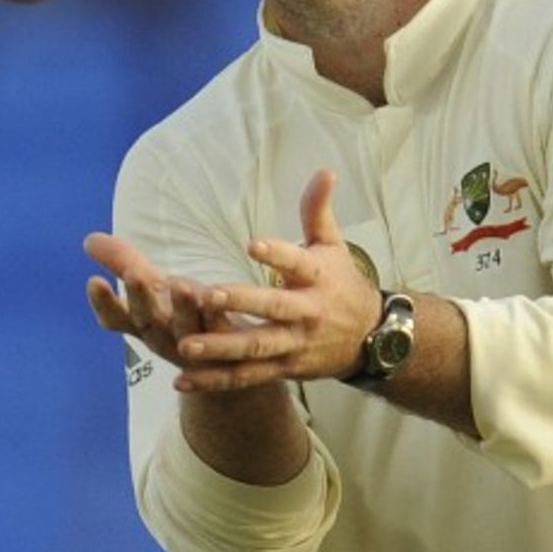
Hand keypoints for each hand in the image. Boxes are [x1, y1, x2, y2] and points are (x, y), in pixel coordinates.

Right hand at [83, 233, 232, 372]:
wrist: (230, 355)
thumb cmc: (185, 313)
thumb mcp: (153, 286)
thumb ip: (124, 263)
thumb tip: (89, 240)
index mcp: (143, 322)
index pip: (115, 318)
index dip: (104, 303)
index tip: (93, 281)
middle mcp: (165, 337)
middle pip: (148, 321)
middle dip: (140, 298)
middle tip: (134, 274)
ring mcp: (195, 345)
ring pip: (186, 329)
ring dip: (182, 309)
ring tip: (181, 286)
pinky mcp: (226, 344)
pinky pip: (221, 330)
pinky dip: (217, 315)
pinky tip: (216, 297)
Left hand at [170, 169, 382, 390]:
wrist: (370, 339)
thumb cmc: (342, 284)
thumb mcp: (334, 245)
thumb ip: (318, 211)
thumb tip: (325, 171)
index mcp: (317, 277)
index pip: (298, 263)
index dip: (277, 254)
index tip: (252, 244)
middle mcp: (306, 313)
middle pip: (273, 309)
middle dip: (241, 304)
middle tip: (208, 295)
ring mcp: (294, 344)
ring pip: (256, 348)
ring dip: (221, 348)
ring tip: (186, 346)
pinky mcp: (284, 369)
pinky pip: (247, 376)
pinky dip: (216, 380)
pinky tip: (182, 379)